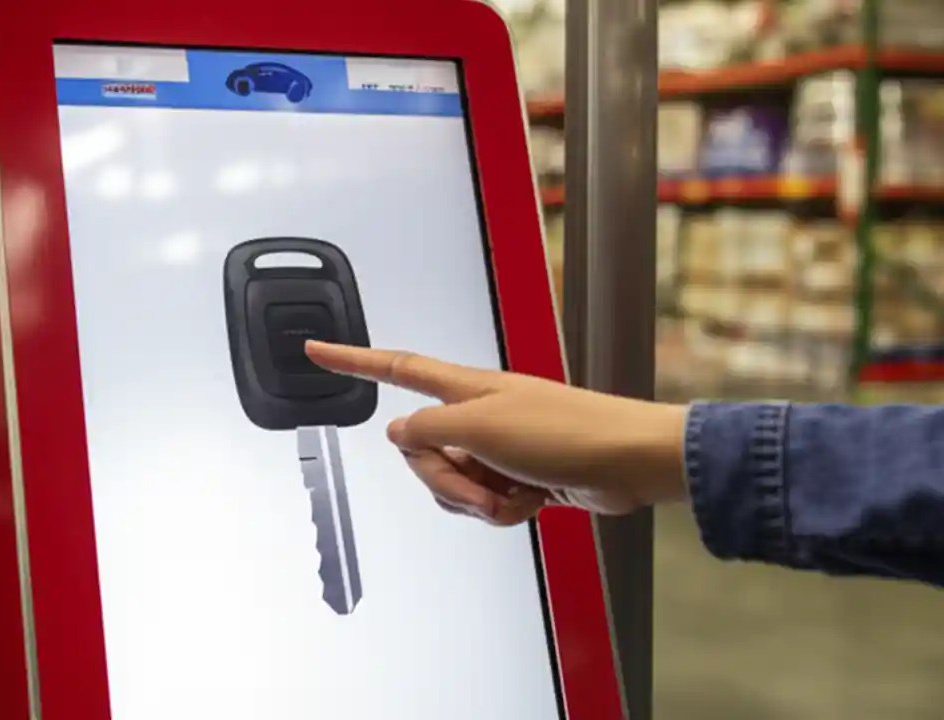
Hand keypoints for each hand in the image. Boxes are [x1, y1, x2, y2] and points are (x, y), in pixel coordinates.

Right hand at [305, 341, 688, 525]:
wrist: (628, 462)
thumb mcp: (482, 427)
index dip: (354, 360)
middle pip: (421, 450)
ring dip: (478, 500)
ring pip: (451, 483)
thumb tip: (397, 432)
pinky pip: (484, 501)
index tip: (315, 350)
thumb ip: (429, 430)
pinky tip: (533, 501)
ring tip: (516, 493)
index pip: (397, 368)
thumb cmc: (563, 432)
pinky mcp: (518, 476)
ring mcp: (496, 447)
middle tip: (483, 488)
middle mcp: (476, 414)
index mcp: (465, 389)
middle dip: (444, 481)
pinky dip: (504, 509)